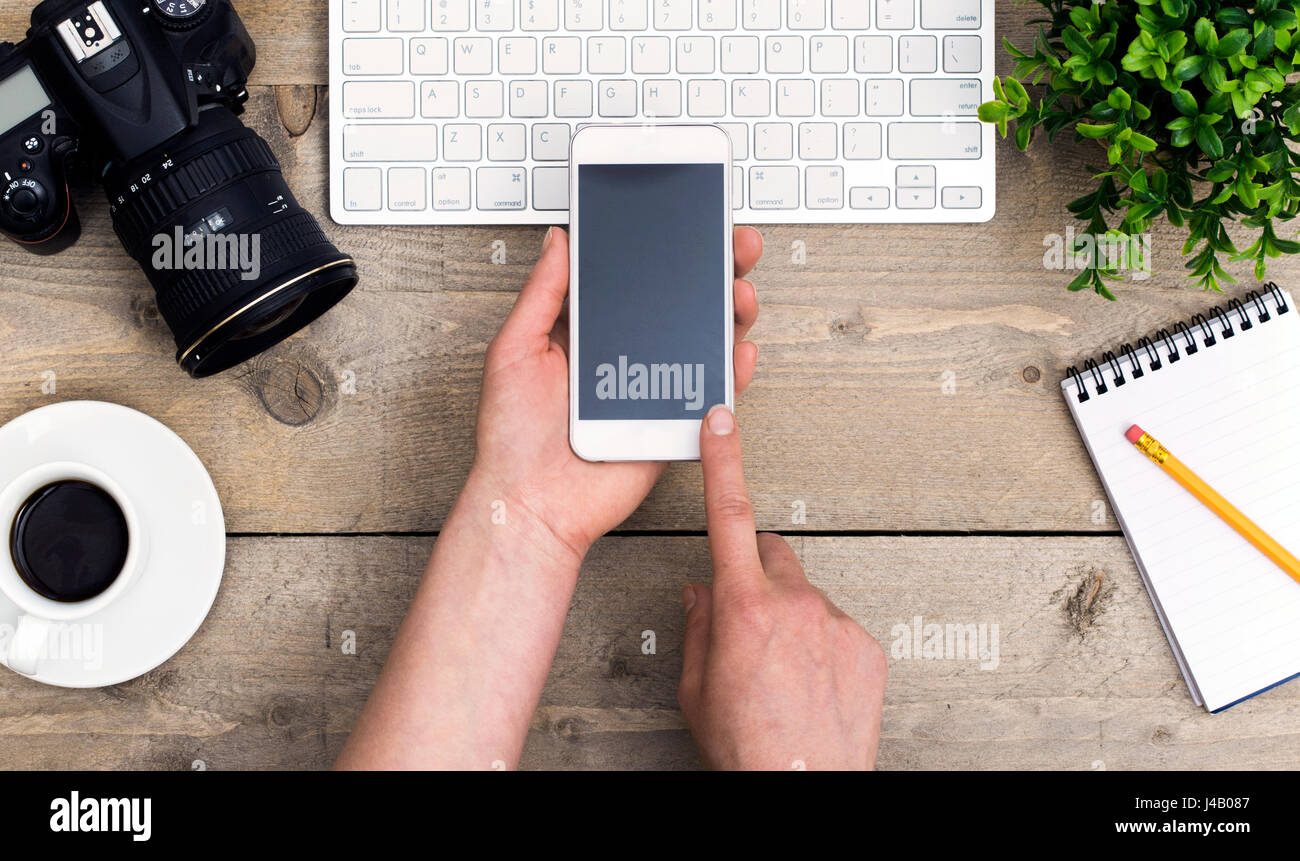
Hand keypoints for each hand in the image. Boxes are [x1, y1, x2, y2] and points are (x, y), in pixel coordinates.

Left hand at [471, 226, 762, 559]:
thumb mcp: (513, 350)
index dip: (660, 248)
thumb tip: (559, 239)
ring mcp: (652, 386)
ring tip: (738, 291)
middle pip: (677, 302)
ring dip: (728, 310)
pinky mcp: (671, 421)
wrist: (532, 503)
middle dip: (712, 269)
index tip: (683, 221)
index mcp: (585, 330)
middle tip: (732, 245)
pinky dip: (731, 369)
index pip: (631, 277)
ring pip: (701, 340)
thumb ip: (542, 293)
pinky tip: (738, 347)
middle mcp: (623, 354)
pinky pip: (710, 391)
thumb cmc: (512, 437)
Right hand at [678, 406, 887, 769]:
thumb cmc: (747, 749)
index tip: (721, 419)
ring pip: (805, 596)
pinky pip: (837, 625)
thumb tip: (703, 594)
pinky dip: (822, 643)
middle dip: (755, 572)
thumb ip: (698, 627)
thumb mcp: (696, 688)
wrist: (802, 789)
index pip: (727, 515)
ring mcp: (836, 622)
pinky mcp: (867, 645)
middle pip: (771, 553)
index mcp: (743, 608)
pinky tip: (811, 683)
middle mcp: (794, 605)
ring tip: (783, 671)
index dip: (724, 460)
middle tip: (747, 617)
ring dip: (791, 617)